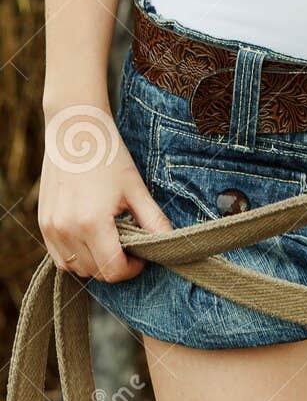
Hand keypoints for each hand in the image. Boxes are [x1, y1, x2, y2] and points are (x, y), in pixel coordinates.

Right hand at [38, 105, 172, 282]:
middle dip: (116, 264)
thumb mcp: (135, 188)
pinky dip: (76, 256)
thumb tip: (170, 243)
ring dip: (95, 263)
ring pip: (75, 268)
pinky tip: (91, 237)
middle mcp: (66, 230)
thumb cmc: (108, 154)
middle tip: (130, 243)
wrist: (75, 128)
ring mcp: (50, 228)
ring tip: (111, 237)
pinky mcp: (42, 224)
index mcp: (92, 223)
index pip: (113, 270)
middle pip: (95, 272)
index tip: (142, 254)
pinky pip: (59, 257)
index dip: (132, 268)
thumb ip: (153, 220)